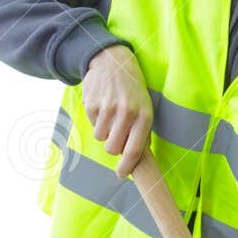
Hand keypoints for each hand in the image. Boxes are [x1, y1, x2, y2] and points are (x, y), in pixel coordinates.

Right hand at [82, 45, 152, 177]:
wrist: (113, 62)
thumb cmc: (133, 90)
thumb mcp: (145, 107)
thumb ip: (142, 132)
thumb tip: (136, 160)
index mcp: (144, 116)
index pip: (134, 150)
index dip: (126, 167)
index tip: (121, 174)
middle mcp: (126, 113)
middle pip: (113, 148)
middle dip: (113, 147)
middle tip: (116, 135)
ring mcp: (108, 108)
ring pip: (100, 137)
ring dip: (104, 131)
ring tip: (111, 116)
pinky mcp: (92, 103)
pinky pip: (92, 123)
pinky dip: (96, 119)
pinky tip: (103, 106)